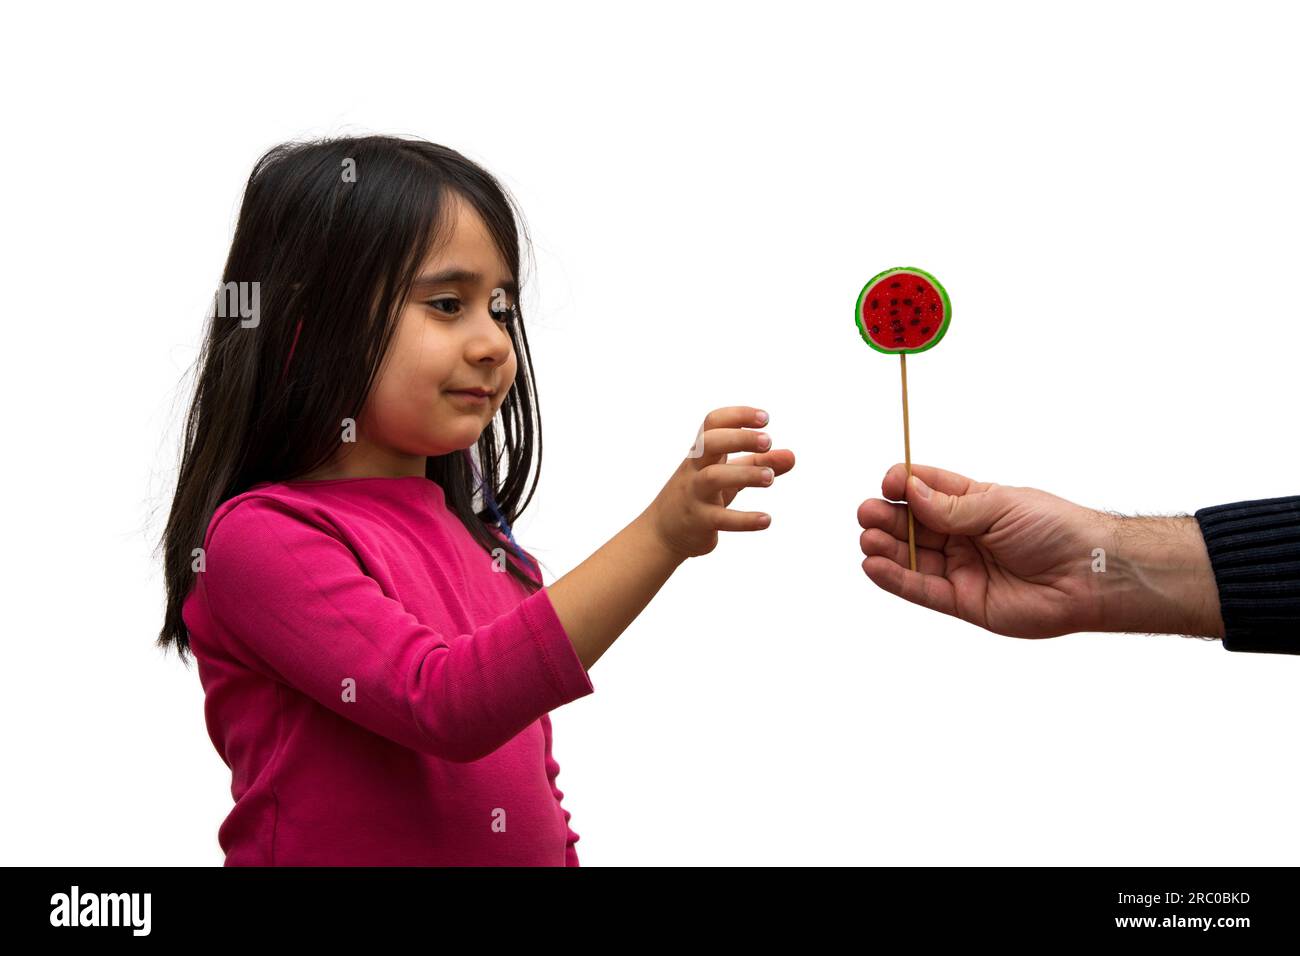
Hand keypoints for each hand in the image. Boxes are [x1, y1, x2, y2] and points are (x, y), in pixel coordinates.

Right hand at [645, 406, 795, 559]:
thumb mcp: (729, 477)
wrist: (662, 533)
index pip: (714, 423)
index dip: (738, 416)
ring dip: (746, 474)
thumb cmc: (701, 496)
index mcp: (703, 454)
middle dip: (739, 438)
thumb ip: (759, 464)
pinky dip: (745, 520)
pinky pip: (720, 518)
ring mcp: (695, 494)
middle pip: (709, 443)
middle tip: (768, 441)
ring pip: (714, 477)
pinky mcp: (699, 521)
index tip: (765, 418)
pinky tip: (766, 520)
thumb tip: (792, 457)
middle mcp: (695, 469)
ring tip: (771, 478)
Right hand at [857, 463, 1116, 637]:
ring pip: (911, 557)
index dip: (904, 486)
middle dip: (886, 517)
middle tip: (867, 513)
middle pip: (912, 525)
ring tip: (868, 539)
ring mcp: (962, 569)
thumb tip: (909, 492)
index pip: (927, 490)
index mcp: (973, 504)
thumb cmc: (1056, 529)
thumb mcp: (999, 506)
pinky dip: (895, 578)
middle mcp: (963, 536)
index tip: (889, 483)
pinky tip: (873, 565)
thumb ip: (951, 507)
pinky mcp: (963, 602)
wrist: (1090, 574)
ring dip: (885, 547)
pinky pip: (921, 589)